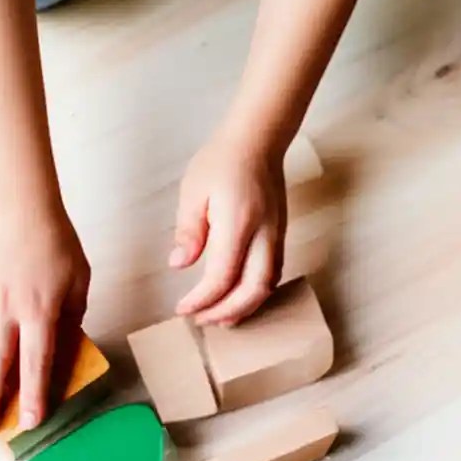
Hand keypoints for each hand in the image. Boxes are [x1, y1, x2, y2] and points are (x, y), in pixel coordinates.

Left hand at [172, 135, 287, 325]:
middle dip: (227, 312)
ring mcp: (276, 235)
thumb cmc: (222, 161)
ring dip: (245, 306)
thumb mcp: (193, 192)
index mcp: (238, 223)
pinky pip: (273, 273)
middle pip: (252, 290)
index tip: (182, 308)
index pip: (222, 277)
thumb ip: (189, 232)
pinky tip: (239, 296)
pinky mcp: (280, 234)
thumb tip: (180, 265)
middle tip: (202, 320)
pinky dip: (256, 292)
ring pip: (268, 285)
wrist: (258, 140)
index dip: (202, 300)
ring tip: (221, 317)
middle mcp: (263, 234)